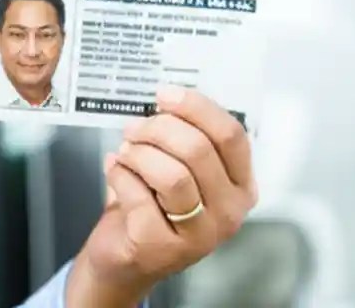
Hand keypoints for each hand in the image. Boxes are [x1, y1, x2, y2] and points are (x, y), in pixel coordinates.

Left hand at [66, 87, 257, 306]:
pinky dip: (119, 174)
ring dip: (140, 153)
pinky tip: (114, 170)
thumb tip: (166, 98)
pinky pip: (139, 196)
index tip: (165, 95)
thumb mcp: (181, 170)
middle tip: (135, 128)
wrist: (125, 259)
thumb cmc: (153, 207)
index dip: (196, 107)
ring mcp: (199, 235)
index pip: (231, 135)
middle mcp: (229, 213)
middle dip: (159, 129)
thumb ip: (184, 138)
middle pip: (199, 150)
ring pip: (173, 174)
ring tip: (125, 151)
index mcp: (240, 186)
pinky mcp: (162, 247)